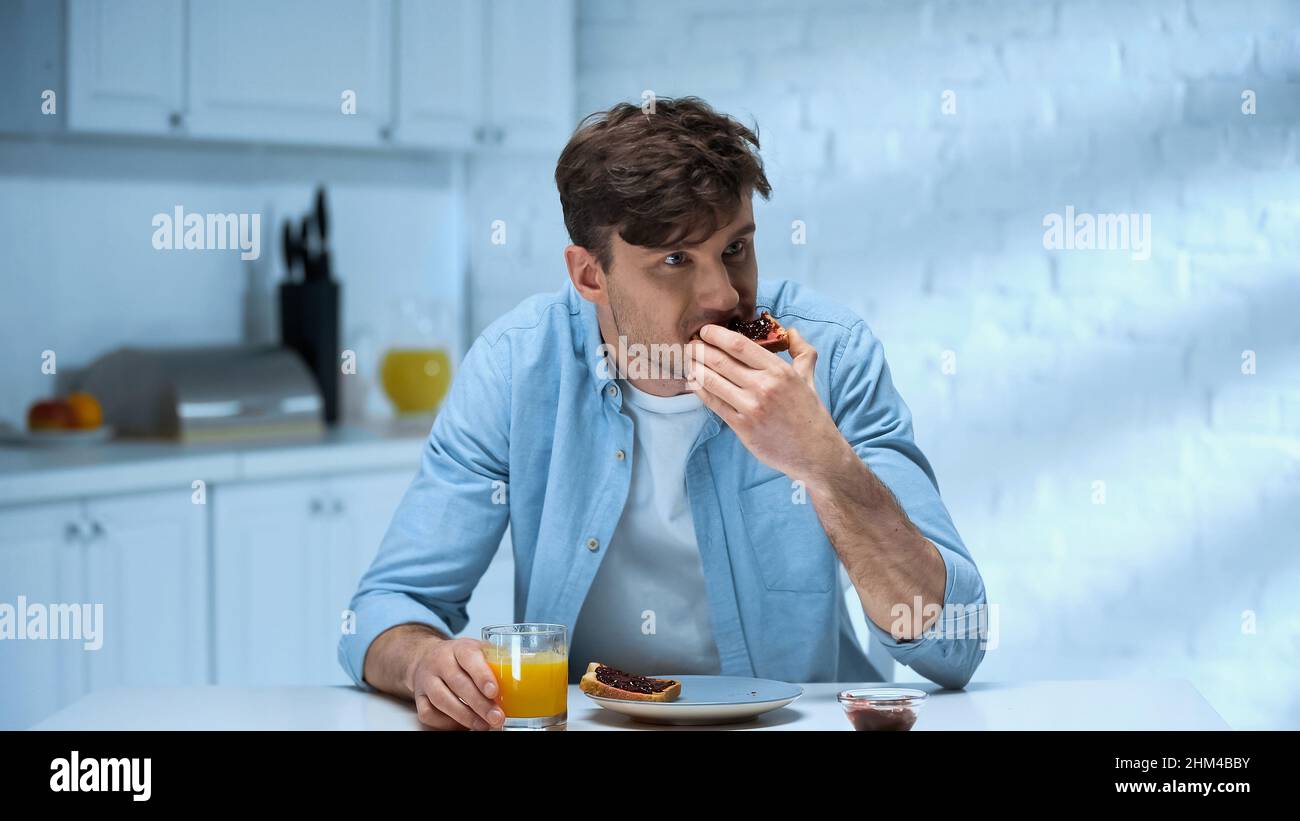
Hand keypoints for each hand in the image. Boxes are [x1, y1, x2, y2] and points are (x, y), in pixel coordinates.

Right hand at [405, 636, 504, 729]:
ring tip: (483, 725)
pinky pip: (428, 713)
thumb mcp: (478, 650)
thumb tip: (521, 678)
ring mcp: (427, 680)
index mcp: (459, 648)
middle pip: (458, 683)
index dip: (482, 676)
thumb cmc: (460, 657)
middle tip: (496, 717)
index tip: (494, 692)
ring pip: (442, 700)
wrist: (427, 657)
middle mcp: (440, 661)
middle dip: (479, 704)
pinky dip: (446, 723)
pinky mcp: (419, 697)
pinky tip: (463, 725)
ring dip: (465, 716)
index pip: (469, 658)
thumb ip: (496, 660)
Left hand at [686, 324, 847, 480]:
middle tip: (689, 344)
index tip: (705, 331)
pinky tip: (693, 382)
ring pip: (713, 381)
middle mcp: (763, 387)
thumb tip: (791, 330)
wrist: (814, 452)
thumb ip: (802, 350)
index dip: (717, 335)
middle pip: (720, 361)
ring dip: (695, 367)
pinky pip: (714, 404)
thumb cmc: (810, 413)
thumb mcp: (809, 376)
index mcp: (778, 370)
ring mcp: (751, 408)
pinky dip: (700, 391)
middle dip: (700, 349)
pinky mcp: (742, 427)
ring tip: (687, 360)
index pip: (739, 345)